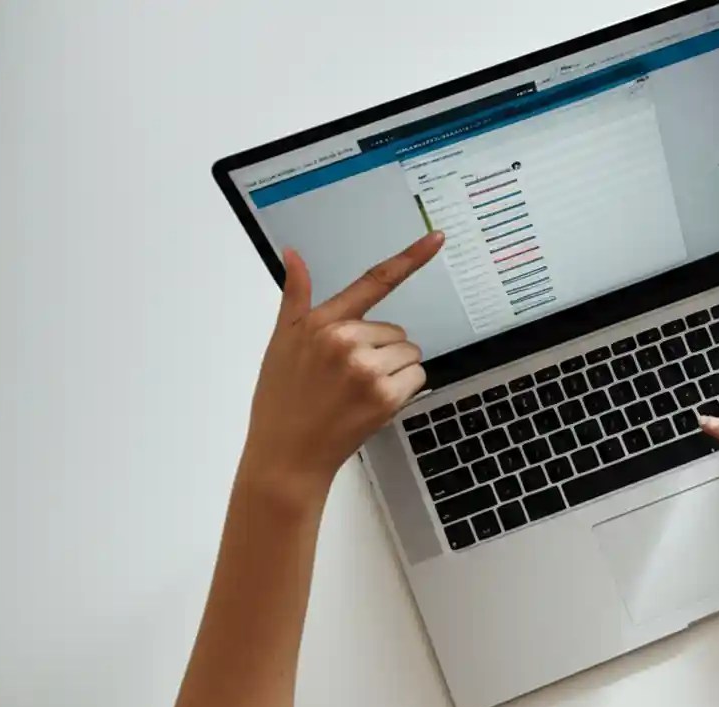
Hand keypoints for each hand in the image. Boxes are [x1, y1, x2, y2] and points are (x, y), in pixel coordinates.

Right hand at [240, 232, 444, 507]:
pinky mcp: (384, 396)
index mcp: (322, 322)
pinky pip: (416, 377)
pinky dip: (403, 390)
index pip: (374, 280)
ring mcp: (366, 369)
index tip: (437, 239)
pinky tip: (372, 403)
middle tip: (347, 377)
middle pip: (395, 330)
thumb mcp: (281, 342)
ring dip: (393, 371)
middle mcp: (346, 340)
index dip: (411, 257)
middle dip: (380, 350)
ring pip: (408, 354)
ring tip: (356, 391)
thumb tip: (294, 254)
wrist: (287, 456)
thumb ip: (296, 296)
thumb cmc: (282, 400)